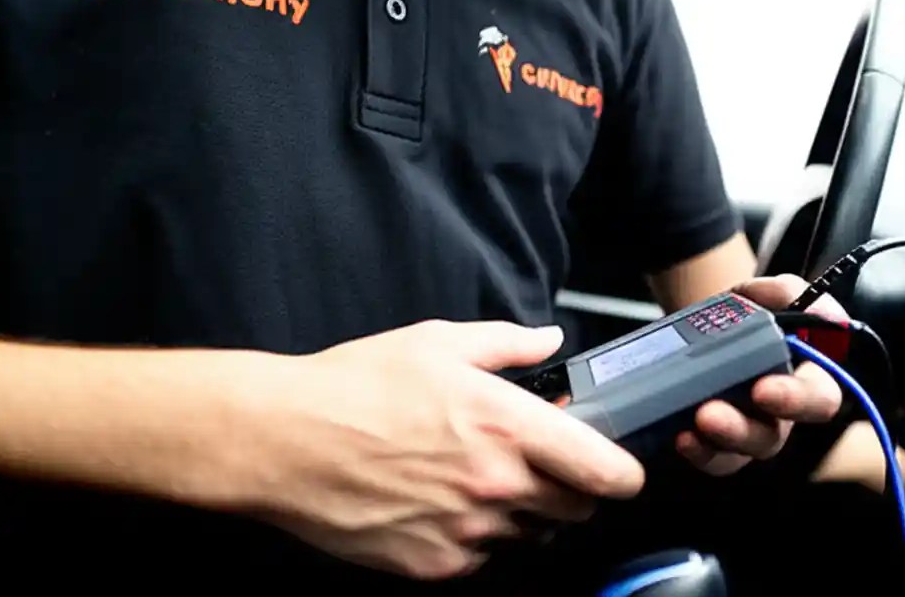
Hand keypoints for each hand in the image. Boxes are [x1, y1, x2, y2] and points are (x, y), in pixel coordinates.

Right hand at [243, 320, 644, 579]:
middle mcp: (498, 486)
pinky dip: (473, 539)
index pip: (607, 471)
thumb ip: (508, 343)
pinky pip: (481, 559)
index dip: (622, 472)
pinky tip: (438, 504)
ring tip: (471, 480)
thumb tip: (550, 339)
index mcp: (510, 427)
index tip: (616, 468)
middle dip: (568, 489)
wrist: (283, 441)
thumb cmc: (354, 387)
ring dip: (518, 515)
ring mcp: (468, 532)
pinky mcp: (436, 564)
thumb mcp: (438, 343)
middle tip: (533, 465)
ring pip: (530, 536)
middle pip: (577, 510)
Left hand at [676, 274, 845, 475]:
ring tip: (689, 427)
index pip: (818, 399)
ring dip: (712, 444)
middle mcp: (779, 417)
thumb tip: (782, 295)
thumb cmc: (752, 316)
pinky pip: (706, 456)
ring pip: (735, 454)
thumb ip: (784, 292)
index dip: (795, 399)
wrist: (709, 328)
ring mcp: (744, 434)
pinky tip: (678, 436)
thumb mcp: (768, 295)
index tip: (763, 388)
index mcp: (807, 382)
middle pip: (770, 437)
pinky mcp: (712, 443)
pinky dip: (693, 449)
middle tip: (710, 414)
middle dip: (740, 429)